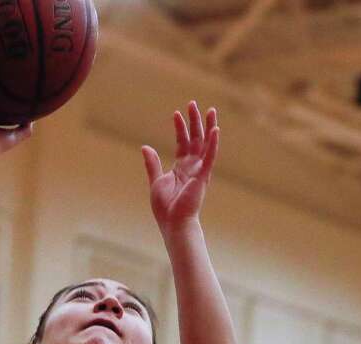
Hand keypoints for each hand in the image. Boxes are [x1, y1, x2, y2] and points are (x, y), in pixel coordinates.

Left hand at [142, 102, 219, 233]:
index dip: (180, 128)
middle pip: (196, 139)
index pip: (182, 142)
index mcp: (181, 167)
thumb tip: (145, 146)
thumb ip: (152, 163)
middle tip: (193, 104)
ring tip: (209, 110)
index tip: (176, 113)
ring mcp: (199, 171)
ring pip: (206, 144)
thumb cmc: (166, 208)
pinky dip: (213, 143)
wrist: (173, 223)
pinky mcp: (203, 177)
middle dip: (195, 121)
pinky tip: (215, 129)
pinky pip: (210, 157)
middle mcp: (192, 167)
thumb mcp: (155, 180)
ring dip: (207, 127)